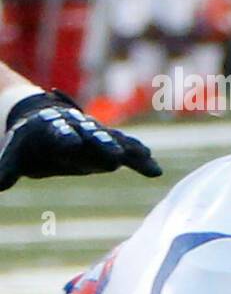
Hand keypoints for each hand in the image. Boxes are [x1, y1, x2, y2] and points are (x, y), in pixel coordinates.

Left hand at [0, 91, 161, 190]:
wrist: (46, 122)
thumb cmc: (30, 143)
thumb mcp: (15, 156)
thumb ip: (7, 171)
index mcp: (54, 131)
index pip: (60, 135)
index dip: (66, 139)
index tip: (72, 146)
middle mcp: (79, 130)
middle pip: (93, 137)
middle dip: (104, 146)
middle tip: (115, 157)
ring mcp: (96, 135)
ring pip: (115, 141)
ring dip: (130, 152)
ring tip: (146, 161)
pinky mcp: (109, 143)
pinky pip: (127, 150)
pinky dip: (139, 158)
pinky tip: (154, 170)